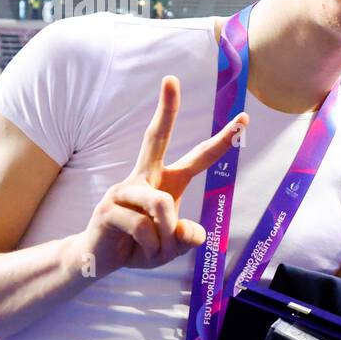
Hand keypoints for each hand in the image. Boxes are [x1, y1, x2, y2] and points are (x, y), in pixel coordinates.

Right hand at [74, 76, 247, 276]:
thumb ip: (186, 238)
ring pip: (162, 206)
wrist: (98, 260)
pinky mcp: (108, 209)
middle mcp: (144, 178)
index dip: (222, 140)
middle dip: (166, 110)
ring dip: (165, 238)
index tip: (243, 118)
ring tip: (155, 251)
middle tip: (170, 79)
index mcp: (166, 181)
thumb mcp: (172, 247)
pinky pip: (144, 228)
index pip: (198, 157)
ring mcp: (123, 190)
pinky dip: (151, 249)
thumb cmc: (138, 246)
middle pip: (154, 138)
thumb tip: (187, 231)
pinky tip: (138, 252)